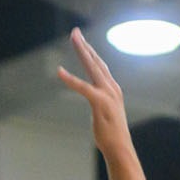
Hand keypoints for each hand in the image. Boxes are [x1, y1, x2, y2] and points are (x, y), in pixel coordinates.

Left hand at [56, 27, 131, 155]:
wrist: (120, 148)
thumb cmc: (111, 134)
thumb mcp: (106, 112)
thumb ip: (101, 101)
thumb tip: (95, 98)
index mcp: (112, 89)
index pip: (99, 66)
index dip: (90, 52)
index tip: (82, 40)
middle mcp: (111, 87)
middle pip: (96, 61)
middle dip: (85, 45)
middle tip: (75, 31)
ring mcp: (107, 94)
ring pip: (92, 67)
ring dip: (82, 51)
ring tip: (73, 38)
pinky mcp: (99, 102)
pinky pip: (82, 87)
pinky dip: (70, 79)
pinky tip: (59, 71)